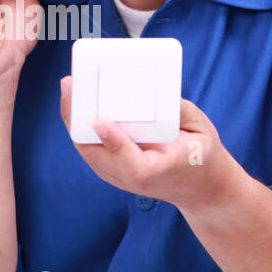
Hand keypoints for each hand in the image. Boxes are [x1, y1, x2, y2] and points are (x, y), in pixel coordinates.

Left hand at [58, 75, 240, 211]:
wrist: (199, 186)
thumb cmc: (200, 153)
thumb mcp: (201, 128)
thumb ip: (177, 109)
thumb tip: (151, 89)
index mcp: (158, 172)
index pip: (131, 164)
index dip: (115, 142)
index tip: (101, 121)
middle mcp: (132, 178)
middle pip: (95, 154)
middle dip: (78, 120)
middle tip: (71, 86)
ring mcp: (117, 176)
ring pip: (86, 149)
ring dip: (74, 119)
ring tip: (70, 87)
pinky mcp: (111, 168)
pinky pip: (89, 146)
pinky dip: (80, 124)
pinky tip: (75, 101)